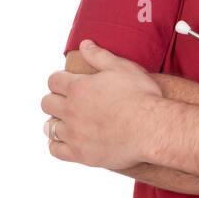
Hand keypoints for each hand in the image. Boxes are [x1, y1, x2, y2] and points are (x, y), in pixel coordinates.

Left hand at [43, 39, 163, 169]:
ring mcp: (73, 133)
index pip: (53, 80)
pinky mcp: (80, 153)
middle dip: (55, 99)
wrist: (152, 128)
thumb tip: (84, 44)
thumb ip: (100, 56)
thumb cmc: (141, 96)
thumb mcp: (123, 68)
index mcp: (79, 87)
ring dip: (56, 122)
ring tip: (68, 121)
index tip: (67, 82)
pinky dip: (57, 144)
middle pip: (47, 103)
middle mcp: (70, 110)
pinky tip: (66, 141)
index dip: (59, 80)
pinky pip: (56, 150)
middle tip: (69, 101)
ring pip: (49, 127)